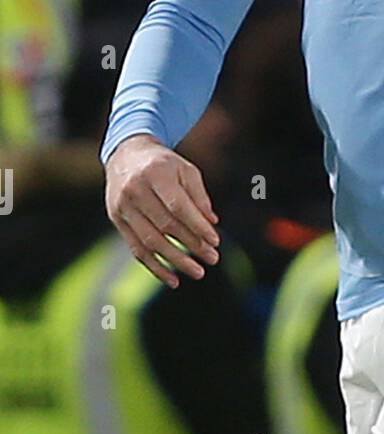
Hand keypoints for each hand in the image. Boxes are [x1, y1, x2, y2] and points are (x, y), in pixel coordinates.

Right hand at [104, 134, 220, 287]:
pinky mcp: (117, 220)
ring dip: (174, 261)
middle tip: (212, 259)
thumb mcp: (186, 170)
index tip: (216, 241)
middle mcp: (135, 190)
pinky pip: (136, 249)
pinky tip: (171, 278)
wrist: (126, 154)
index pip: (178, 206)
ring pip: (149, 242)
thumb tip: (212, 223)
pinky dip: (154, 266)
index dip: (197, 226)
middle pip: (165, 226)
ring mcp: (122, 207)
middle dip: (191, 245)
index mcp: (156, 174)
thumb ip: (199, 195)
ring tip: (196, 272)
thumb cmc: (164, 164)